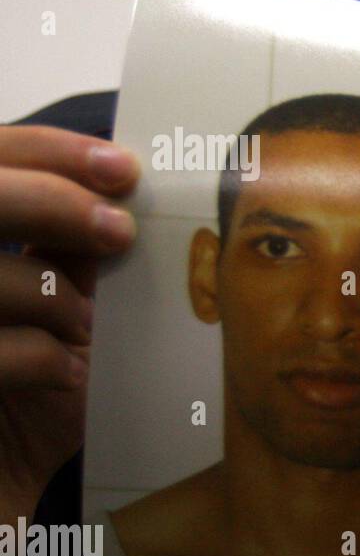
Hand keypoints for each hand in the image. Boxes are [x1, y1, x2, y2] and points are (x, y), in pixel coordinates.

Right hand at [0, 125, 138, 531]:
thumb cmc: (33, 404)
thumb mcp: (63, 321)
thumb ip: (76, 258)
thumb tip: (131, 193)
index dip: (45, 151)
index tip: (122, 166)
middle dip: (49, 200)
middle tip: (119, 229)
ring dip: (51, 294)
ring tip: (88, 331)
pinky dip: (40, 356)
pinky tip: (72, 377)